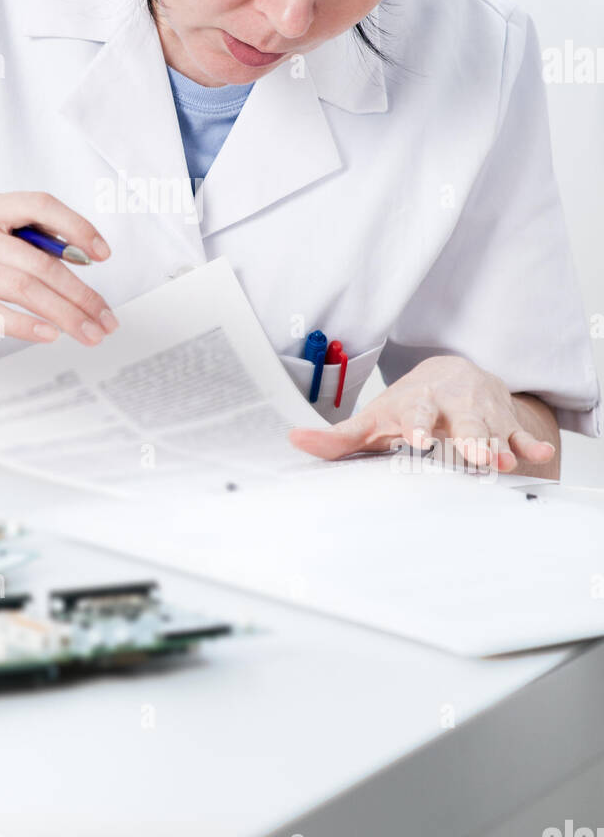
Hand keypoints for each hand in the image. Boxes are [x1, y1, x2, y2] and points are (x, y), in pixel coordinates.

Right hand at [0, 192, 117, 355]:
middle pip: (38, 260)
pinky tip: (51, 335)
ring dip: (64, 314)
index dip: (76, 227)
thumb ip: (27, 246)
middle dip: (80, 293)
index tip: (102, 255)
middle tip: (105, 318)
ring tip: (88, 333)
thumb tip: (83, 258)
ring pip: (23, 287)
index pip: (40, 205)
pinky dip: (27, 325)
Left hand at [288, 355, 557, 473]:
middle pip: (465, 418)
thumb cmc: (407, 405)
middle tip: (476, 457)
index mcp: (418, 402)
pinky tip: (541, 454)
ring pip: (495, 428)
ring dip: (500, 444)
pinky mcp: (506, 421)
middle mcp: (452, 403)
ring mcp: (482, 411)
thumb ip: (338, 437)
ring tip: (504, 463)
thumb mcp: (375, 419)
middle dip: (471, 436)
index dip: (417, 423)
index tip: (417, 438)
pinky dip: (531, 443)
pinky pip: (521, 433)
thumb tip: (294, 442)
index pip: (416, 410)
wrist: (453, 373)